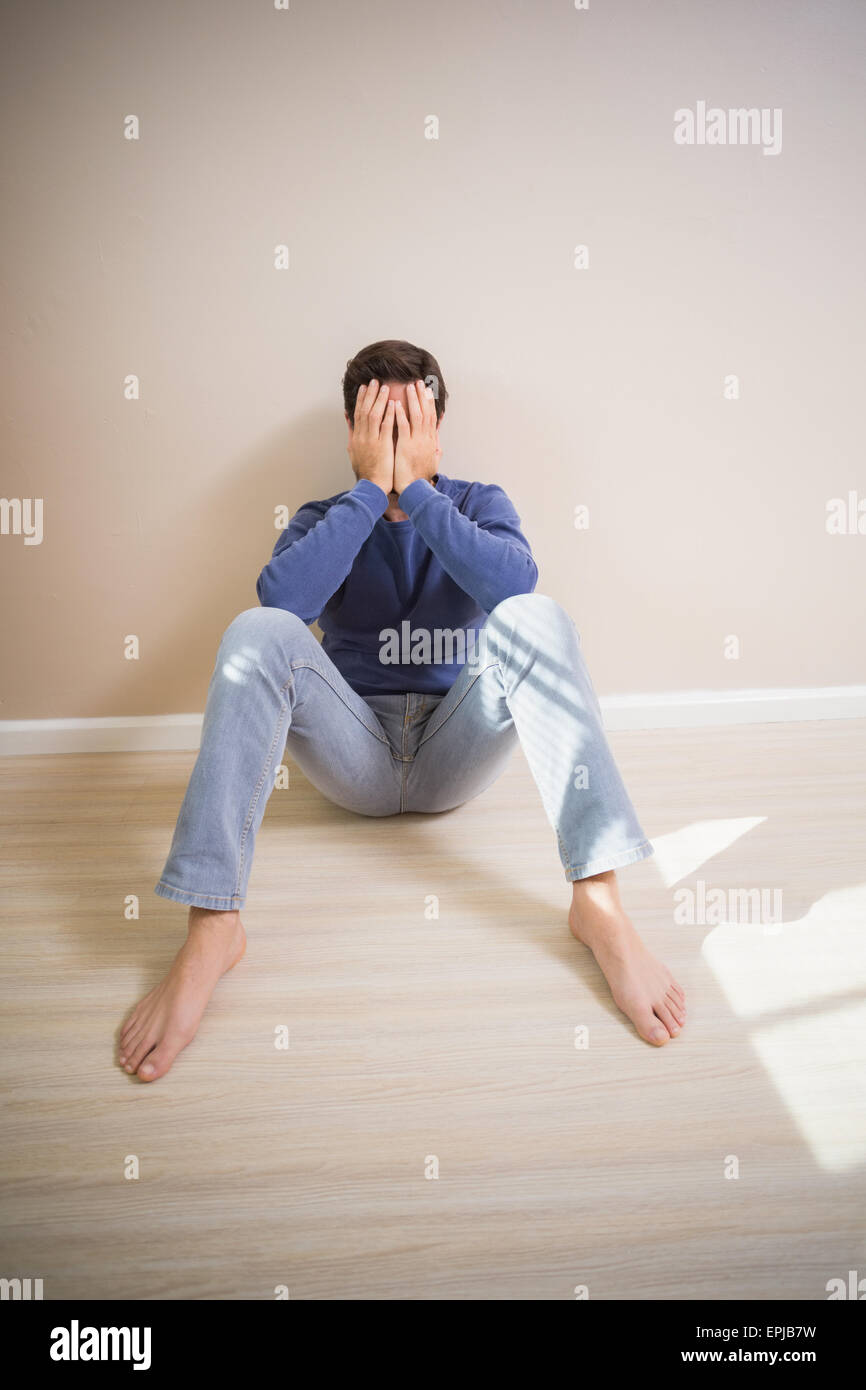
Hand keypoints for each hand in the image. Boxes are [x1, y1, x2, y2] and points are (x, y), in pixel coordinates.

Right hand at [347, 379, 395, 496]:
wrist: (371, 486)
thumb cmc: (366, 471)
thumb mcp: (353, 451)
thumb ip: (351, 433)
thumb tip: (348, 419)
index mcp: (356, 437)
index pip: (358, 413)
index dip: (361, 399)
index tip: (364, 387)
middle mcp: (362, 436)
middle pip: (365, 410)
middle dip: (370, 394)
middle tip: (374, 381)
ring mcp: (372, 441)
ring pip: (374, 415)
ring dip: (379, 400)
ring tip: (384, 387)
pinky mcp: (382, 446)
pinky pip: (386, 426)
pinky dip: (389, 414)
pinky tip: (393, 404)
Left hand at [393, 380, 440, 495]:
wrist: (415, 490)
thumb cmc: (420, 478)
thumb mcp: (432, 463)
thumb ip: (435, 451)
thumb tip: (439, 444)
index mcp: (430, 441)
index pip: (431, 417)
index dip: (429, 403)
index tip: (427, 391)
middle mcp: (426, 439)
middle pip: (425, 412)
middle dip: (422, 396)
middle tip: (418, 382)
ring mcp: (416, 442)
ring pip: (416, 416)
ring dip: (413, 400)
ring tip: (409, 387)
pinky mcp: (406, 447)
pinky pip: (403, 427)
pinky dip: (401, 415)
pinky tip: (397, 404)